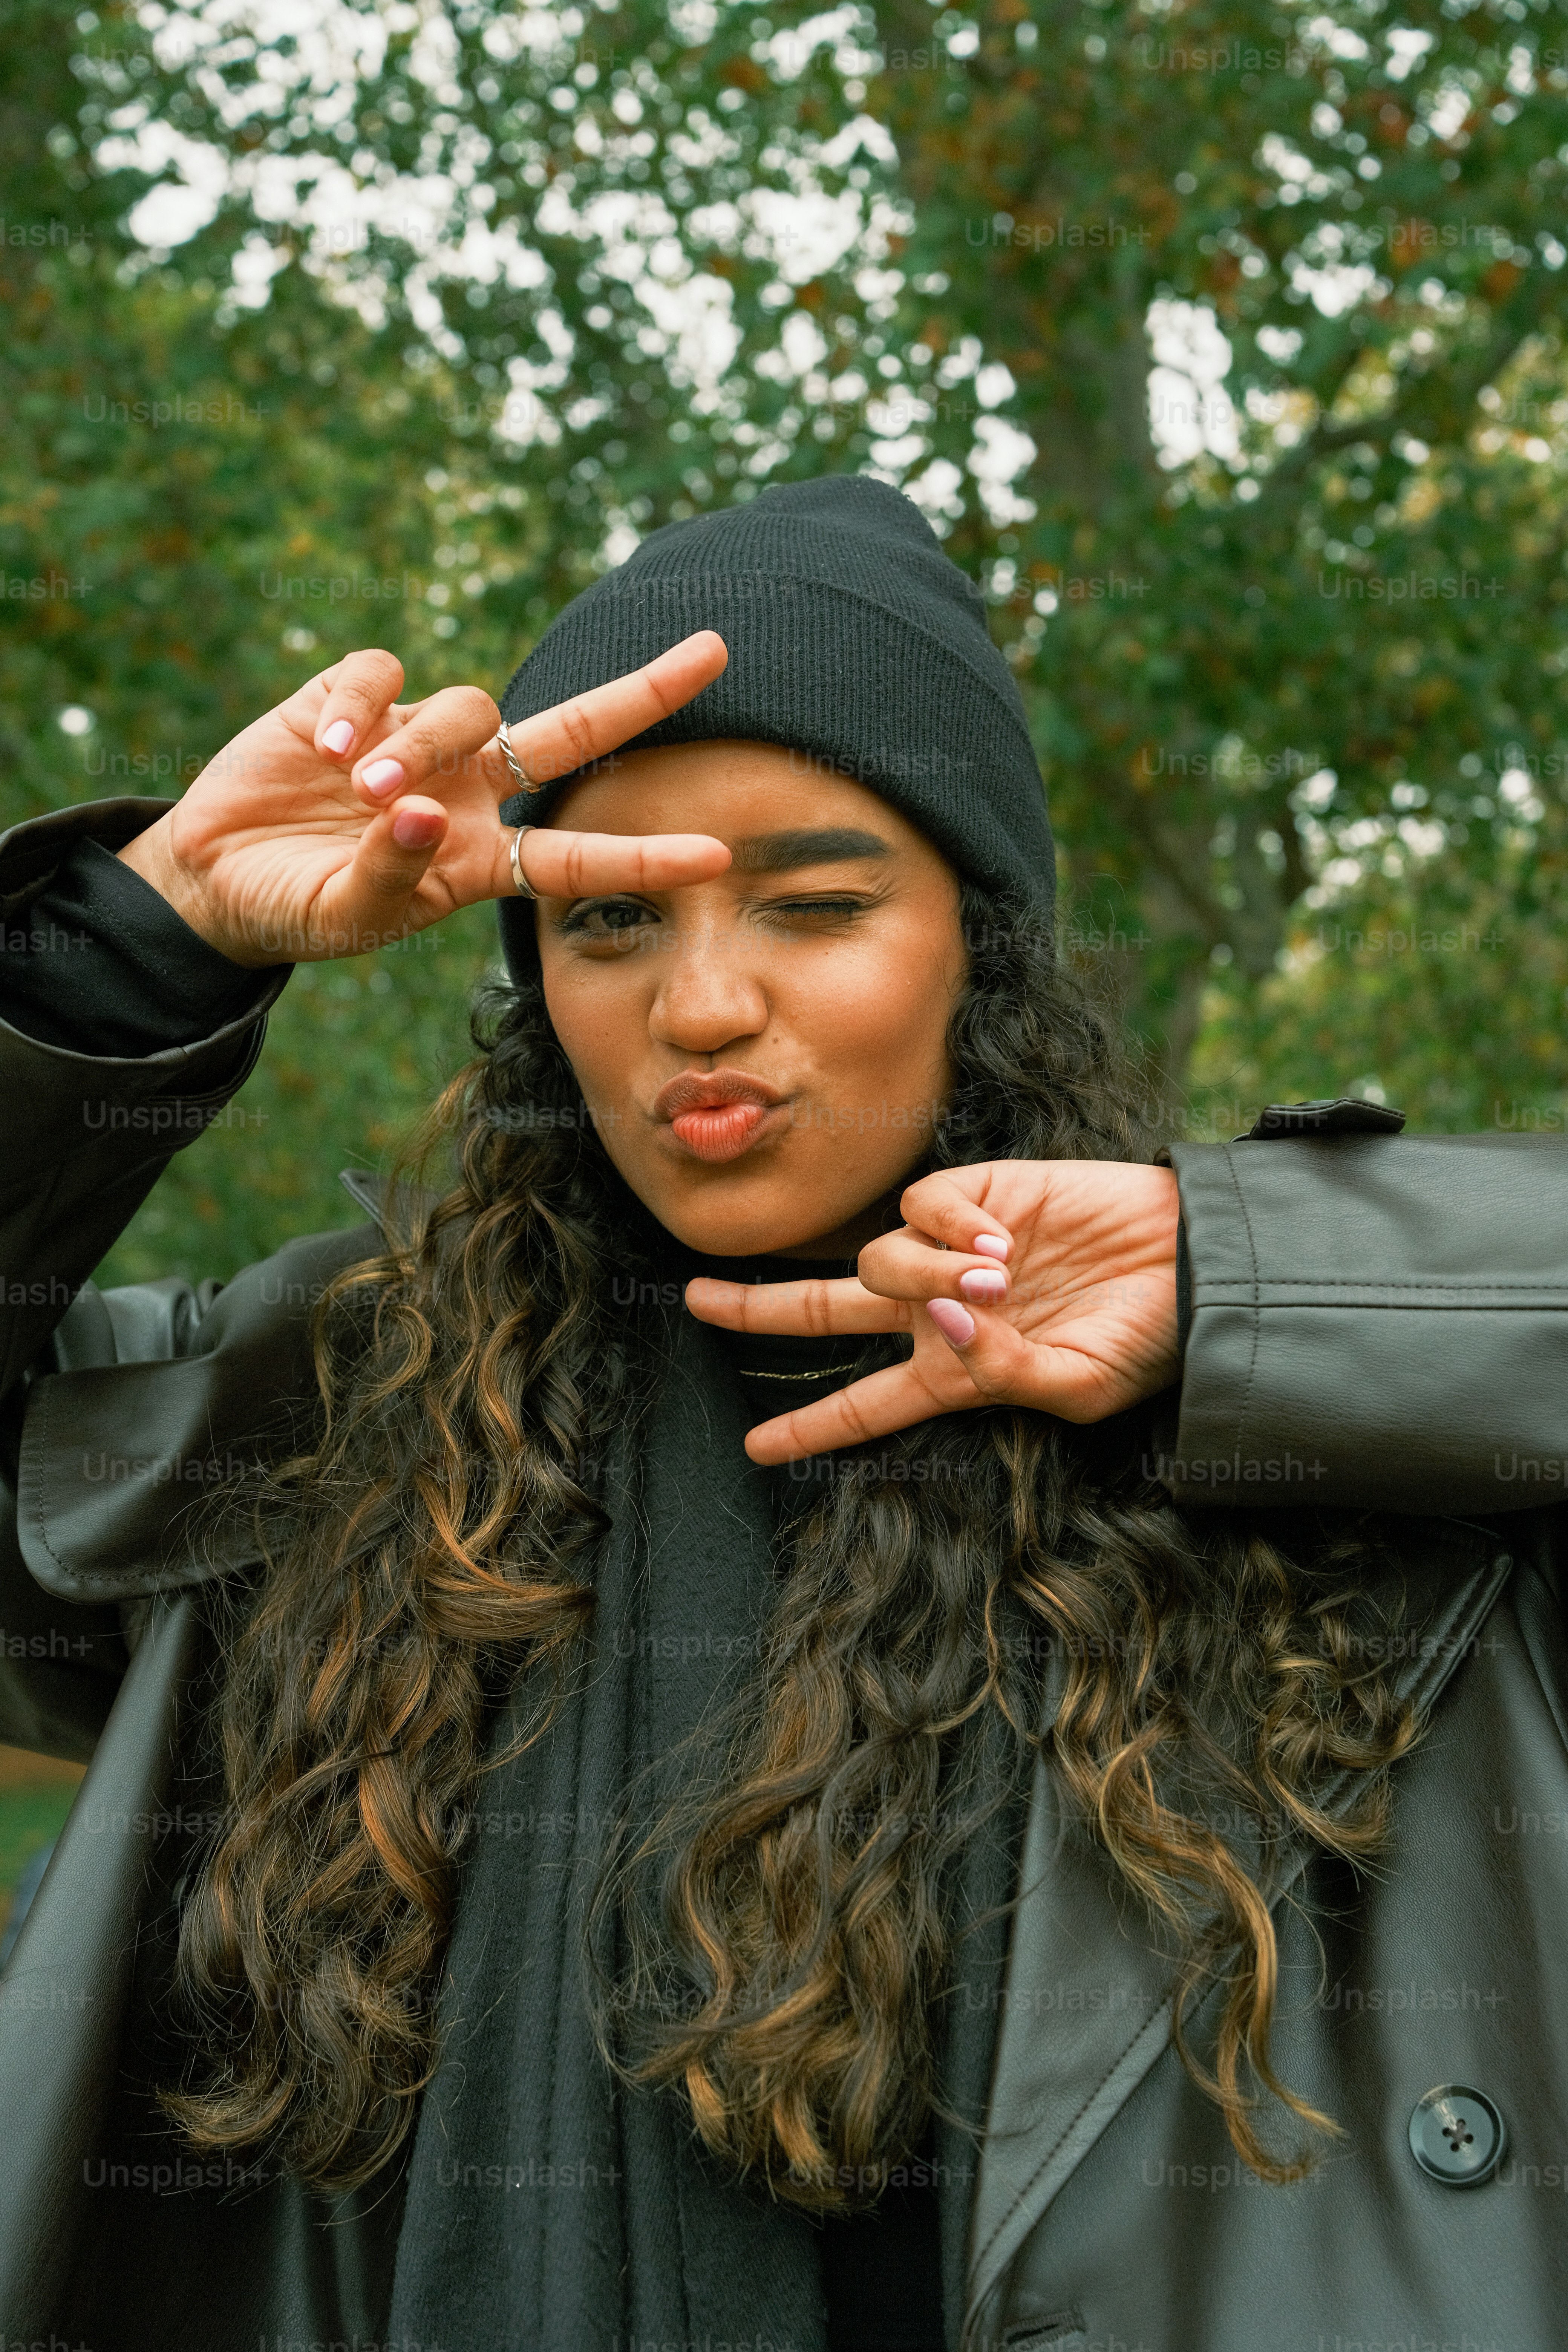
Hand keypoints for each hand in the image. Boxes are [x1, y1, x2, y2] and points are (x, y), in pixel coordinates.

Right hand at [116, 632, 731, 965]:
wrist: (216, 879)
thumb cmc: (295, 909)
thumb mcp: (343, 916)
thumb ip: (390, 875)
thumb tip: (418, 814)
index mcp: (479, 857)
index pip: (578, 855)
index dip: (644, 857)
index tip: (716, 855)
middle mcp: (465, 791)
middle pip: (573, 732)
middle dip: (644, 693)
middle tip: (717, 651)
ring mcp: (415, 739)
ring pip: (465, 707)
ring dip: (419, 745)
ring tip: (362, 789)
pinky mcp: (351, 699)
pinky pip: (380, 674)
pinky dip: (355, 705)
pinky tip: (321, 745)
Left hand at [685, 1160, 1180, 1462]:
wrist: (1192, 1262)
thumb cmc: (1146, 1337)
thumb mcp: (1080, 1386)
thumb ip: (1003, 1372)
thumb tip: (943, 1329)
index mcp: (956, 1372)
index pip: (867, 1405)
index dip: (812, 1427)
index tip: (756, 1448)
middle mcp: (938, 1310)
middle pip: (825, 1309)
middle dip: (758, 1309)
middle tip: (695, 1303)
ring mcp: (952, 1250)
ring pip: (875, 1260)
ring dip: (919, 1273)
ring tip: (994, 1279)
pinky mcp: (976, 1192)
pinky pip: (921, 1205)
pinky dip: (948, 1224)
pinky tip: (998, 1239)